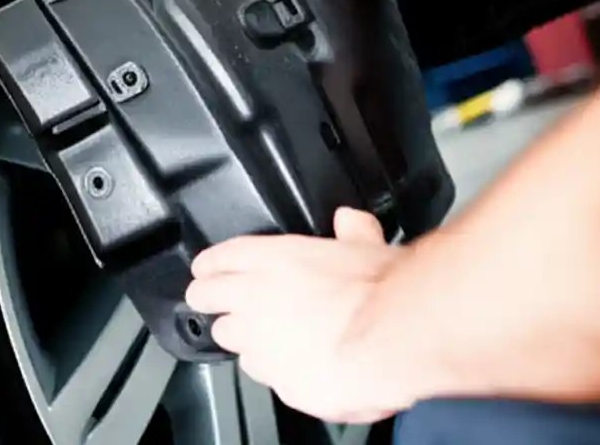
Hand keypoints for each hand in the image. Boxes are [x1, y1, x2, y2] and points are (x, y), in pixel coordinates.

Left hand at [185, 207, 411, 422]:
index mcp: (269, 258)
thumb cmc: (383, 291)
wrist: (395, 340)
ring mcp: (259, 342)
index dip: (209, 268)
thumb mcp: (367, 245)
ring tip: (274, 339)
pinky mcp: (276, 380)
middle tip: (226, 306)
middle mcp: (252, 298)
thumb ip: (350, 231)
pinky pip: (265, 376)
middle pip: (204, 298)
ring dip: (246, 339)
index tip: (208, 273)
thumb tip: (348, 220)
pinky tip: (302, 367)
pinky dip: (278, 372)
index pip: (214, 260)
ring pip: (230, 341)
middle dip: (211, 301)